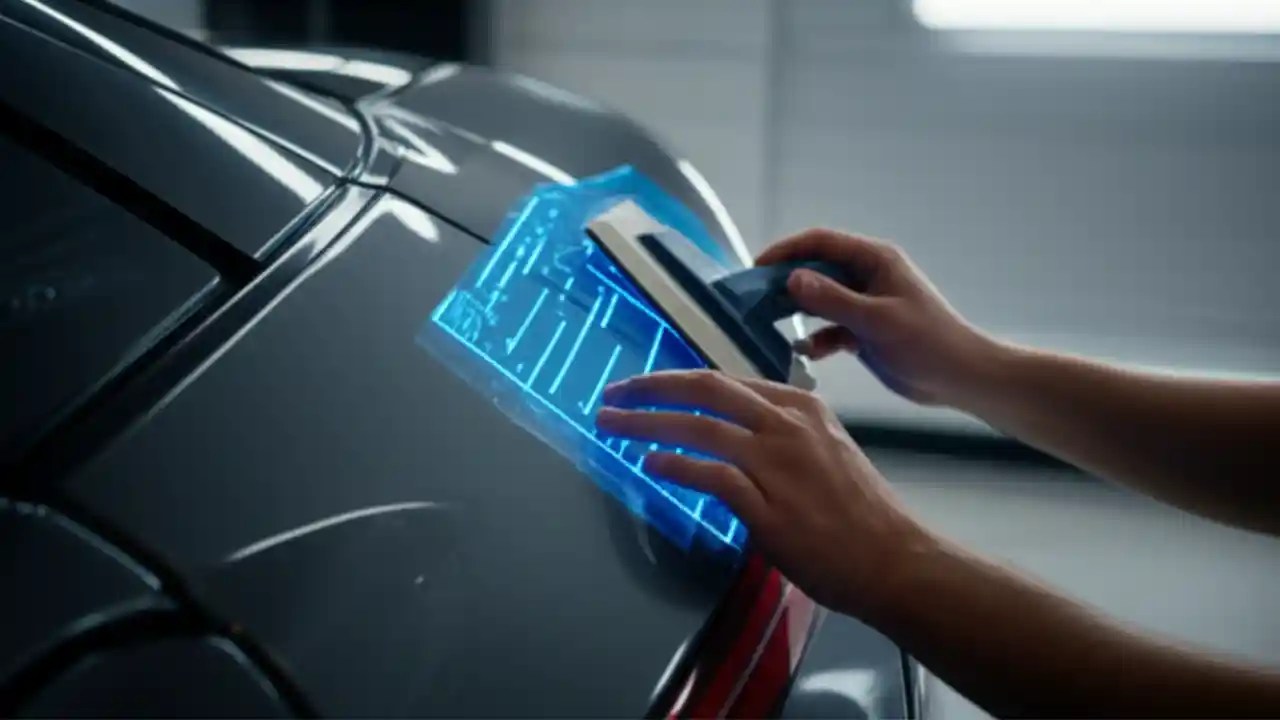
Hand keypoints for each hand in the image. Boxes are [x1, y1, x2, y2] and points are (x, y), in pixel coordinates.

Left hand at [596, 370, 927, 616]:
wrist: (893, 559)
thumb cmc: (860, 514)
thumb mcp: (824, 451)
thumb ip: (779, 437)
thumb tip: (730, 437)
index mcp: (801, 409)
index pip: (724, 382)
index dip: (675, 380)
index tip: (644, 386)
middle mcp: (788, 426)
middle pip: (705, 391)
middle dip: (651, 389)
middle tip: (614, 394)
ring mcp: (779, 465)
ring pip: (701, 428)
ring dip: (648, 424)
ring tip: (613, 425)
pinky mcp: (770, 507)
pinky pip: (712, 477)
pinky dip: (676, 466)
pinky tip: (651, 464)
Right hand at [758, 229, 998, 407]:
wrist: (959, 377)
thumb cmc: (927, 342)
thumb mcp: (876, 320)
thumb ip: (832, 299)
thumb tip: (792, 279)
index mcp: (875, 260)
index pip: (821, 242)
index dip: (787, 251)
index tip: (757, 268)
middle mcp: (867, 276)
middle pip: (816, 269)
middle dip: (786, 283)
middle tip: (755, 299)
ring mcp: (865, 303)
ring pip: (821, 299)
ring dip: (798, 312)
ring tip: (769, 324)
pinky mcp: (864, 329)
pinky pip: (830, 327)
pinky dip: (816, 338)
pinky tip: (805, 352)